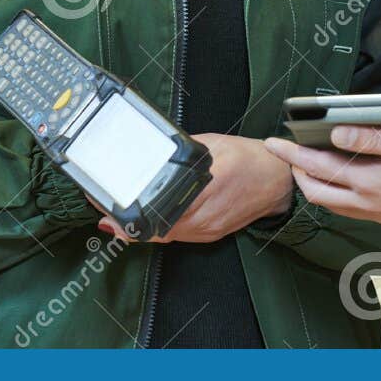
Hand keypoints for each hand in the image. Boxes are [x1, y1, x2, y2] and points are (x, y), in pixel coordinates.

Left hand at [97, 133, 292, 243]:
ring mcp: (208, 229)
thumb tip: (153, 151)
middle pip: (157, 229)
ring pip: (165, 236)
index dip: (132, 216)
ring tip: (116, 219)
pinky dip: (159, 230)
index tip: (109, 212)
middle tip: (103, 215)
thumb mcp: (212, 144)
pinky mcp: (210, 234)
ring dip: (140, 229)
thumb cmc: (249, 159)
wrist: (277, 180)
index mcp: (207, 187)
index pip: (161, 208)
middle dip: (127, 225)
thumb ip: (182, 152)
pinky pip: (177, 236)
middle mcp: (206, 214)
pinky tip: (146, 223)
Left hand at [263, 127, 380, 231]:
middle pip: (316, 192)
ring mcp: (378, 214)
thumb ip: (370, 139)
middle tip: (286, 153)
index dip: (292, 154)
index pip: (317, 167)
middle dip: (297, 172)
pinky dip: (335, 193)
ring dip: (314, 184)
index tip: (273, 143)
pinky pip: (349, 209)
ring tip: (308, 164)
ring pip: (332, 204)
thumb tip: (334, 135)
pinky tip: (342, 180)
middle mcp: (368, 204)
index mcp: (369, 183)